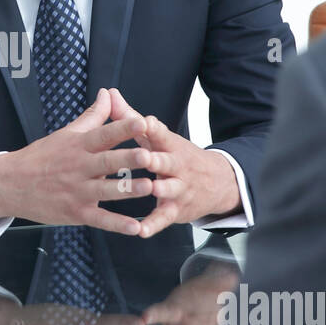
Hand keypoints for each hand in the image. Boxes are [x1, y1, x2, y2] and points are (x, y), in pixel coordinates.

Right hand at [0, 89, 152, 233]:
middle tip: (148, 156)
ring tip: (148, 188)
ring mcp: (78, 192)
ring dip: (128, 190)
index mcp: (79, 145)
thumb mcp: (66, 133)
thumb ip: (92, 116)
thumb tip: (108, 93)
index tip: (142, 122)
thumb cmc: (41, 157)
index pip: (103, 134)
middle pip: (107, 162)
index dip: (123, 128)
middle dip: (128, 159)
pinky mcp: (76, 213)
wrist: (9, 184)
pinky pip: (100, 220)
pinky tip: (136, 227)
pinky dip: (118, 225)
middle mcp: (79, 167)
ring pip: (106, 191)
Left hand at [107, 89, 240, 238]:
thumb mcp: (157, 137)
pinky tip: (140, 230)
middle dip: (156, 160)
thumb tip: (109, 94)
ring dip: (160, 189)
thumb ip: (129, 118)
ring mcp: (178, 189)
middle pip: (166, 161)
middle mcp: (176, 166)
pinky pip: (163, 218)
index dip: (153, 128)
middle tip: (145, 157)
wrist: (216, 182)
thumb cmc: (175, 155)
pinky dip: (153, 224)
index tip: (145, 121)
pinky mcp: (176, 210)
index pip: (161, 134)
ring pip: (169, 189)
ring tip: (150, 189)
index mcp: (169, 145)